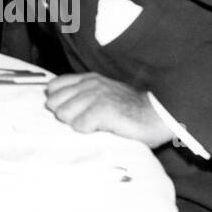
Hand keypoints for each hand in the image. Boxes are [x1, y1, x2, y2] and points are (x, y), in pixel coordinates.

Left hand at [44, 72, 172, 146]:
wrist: (158, 115)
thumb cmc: (130, 110)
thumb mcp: (103, 95)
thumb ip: (82, 97)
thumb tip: (57, 108)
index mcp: (87, 79)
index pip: (53, 87)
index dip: (58, 103)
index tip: (72, 114)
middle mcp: (89, 84)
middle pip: (54, 103)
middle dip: (65, 116)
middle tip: (85, 122)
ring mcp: (96, 95)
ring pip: (64, 114)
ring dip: (77, 124)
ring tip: (95, 126)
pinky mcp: (103, 109)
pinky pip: (79, 126)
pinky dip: (89, 132)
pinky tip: (103, 130)